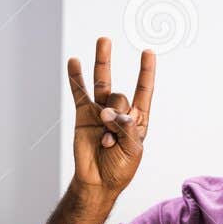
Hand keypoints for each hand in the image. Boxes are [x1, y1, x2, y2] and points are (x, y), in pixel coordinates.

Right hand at [66, 37, 154, 193]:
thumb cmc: (119, 168)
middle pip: (120, 96)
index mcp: (137, 119)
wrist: (98, 182)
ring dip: (103, 62)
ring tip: (104, 41)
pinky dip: (76, 78)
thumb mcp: (132, 149)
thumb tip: (107, 112)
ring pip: (102, 84)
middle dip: (115, 111)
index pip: (144, 90)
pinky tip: (74, 62)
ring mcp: (100, 111)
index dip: (146, 72)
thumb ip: (125, 127)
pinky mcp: (83, 115)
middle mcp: (119, 111)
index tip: (148, 52)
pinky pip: (80, 93)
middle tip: (112, 110)